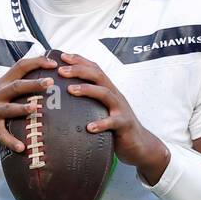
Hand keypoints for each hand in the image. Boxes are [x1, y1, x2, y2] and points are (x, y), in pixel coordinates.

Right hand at [0, 53, 56, 154]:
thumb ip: (15, 88)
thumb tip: (41, 82)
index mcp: (1, 85)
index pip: (19, 67)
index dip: (36, 63)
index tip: (53, 63)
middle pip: (16, 86)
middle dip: (33, 84)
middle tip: (50, 83)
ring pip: (8, 109)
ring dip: (22, 109)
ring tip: (35, 109)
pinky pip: (0, 135)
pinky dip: (11, 141)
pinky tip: (22, 147)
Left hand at [59, 53, 170, 182]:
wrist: (139, 143)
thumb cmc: (116, 127)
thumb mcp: (102, 109)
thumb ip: (89, 101)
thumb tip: (65, 96)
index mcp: (108, 90)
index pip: (94, 69)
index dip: (79, 60)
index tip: (62, 56)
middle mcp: (115, 95)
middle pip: (98, 76)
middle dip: (79, 70)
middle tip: (61, 71)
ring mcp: (121, 108)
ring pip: (105, 94)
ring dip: (87, 90)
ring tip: (71, 90)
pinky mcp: (124, 124)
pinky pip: (113, 122)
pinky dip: (101, 123)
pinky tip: (90, 127)